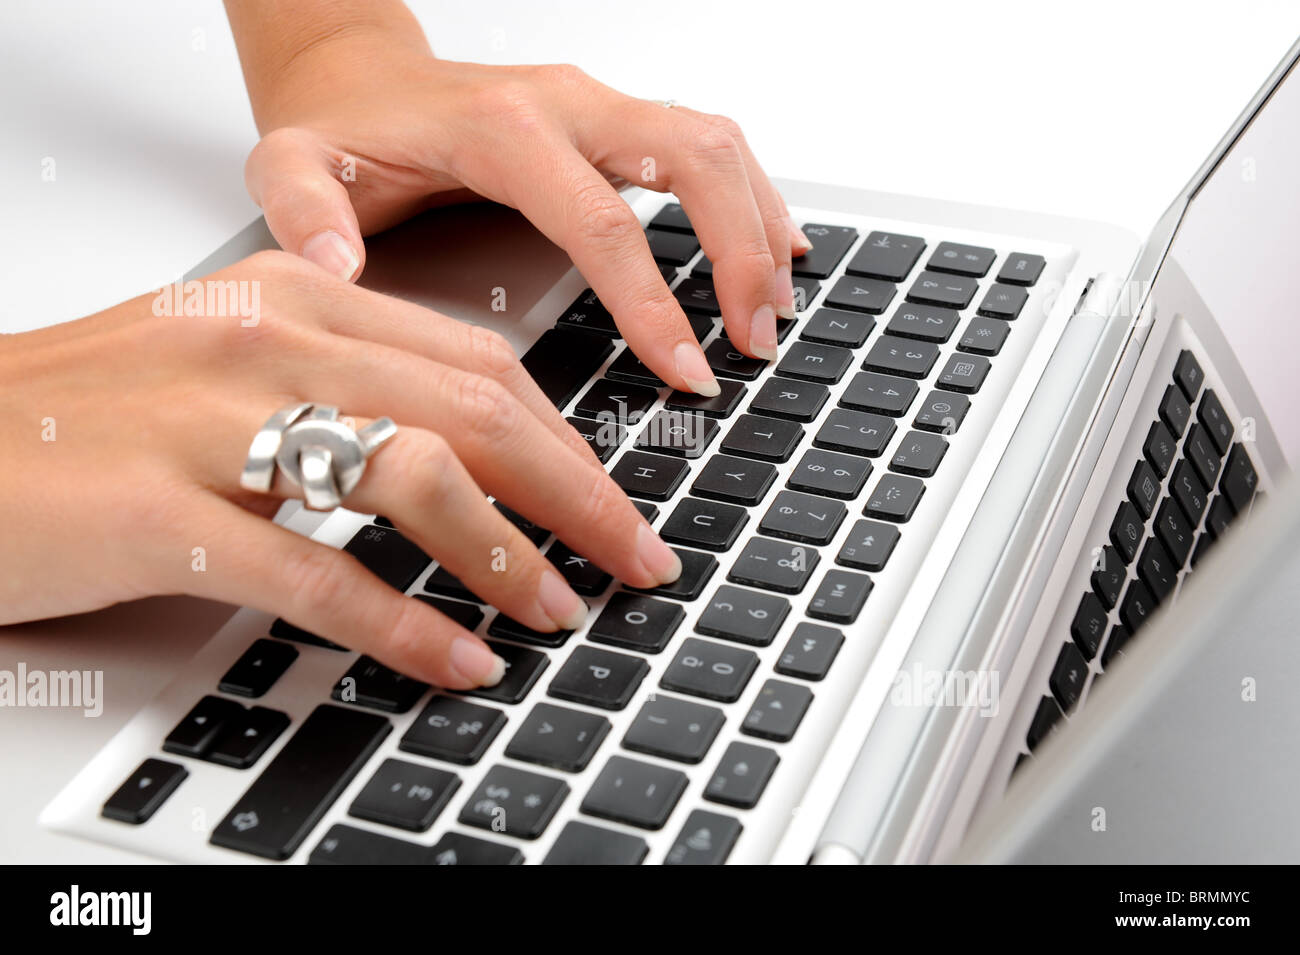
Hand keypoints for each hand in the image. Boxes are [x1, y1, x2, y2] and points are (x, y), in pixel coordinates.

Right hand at [0, 252, 681, 686]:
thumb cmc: (90, 416)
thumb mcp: (232, 365)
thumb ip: (348, 387)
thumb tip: (468, 458)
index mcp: (299, 296)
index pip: (478, 364)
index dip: (567, 439)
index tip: (615, 496)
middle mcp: (270, 341)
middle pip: (476, 413)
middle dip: (579, 493)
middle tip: (635, 557)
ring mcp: (215, 422)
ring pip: (417, 477)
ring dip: (509, 554)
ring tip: (560, 611)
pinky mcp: (165, 513)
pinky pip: (321, 573)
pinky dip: (408, 624)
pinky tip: (459, 660)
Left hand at [224, 0, 810, 393]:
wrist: (358, 74)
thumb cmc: (342, 129)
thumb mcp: (292, 166)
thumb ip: (302, 212)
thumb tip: (339, 263)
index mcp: (503, 130)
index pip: (605, 224)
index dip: (654, 304)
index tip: (686, 368)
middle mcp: (567, 104)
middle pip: (693, 162)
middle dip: (740, 255)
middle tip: (756, 340)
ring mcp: (598, 104)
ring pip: (715, 143)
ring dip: (760, 222)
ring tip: (777, 306)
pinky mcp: (613, 115)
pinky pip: (706, 141)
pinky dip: (751, 193)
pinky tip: (774, 244)